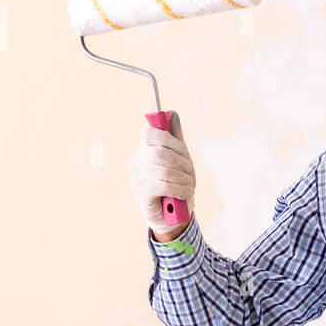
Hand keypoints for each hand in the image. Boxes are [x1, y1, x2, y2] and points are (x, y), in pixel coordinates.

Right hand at [128, 111, 195, 231]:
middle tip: (188, 172)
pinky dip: (179, 190)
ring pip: (163, 172)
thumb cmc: (177, 181)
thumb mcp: (181, 157)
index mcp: (144, 147)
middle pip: (160, 153)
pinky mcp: (141, 193)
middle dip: (181, 163)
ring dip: (183, 180)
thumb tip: (173, 114)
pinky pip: (162, 187)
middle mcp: (136, 159)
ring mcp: (136, 176)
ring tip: (188, 186)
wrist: (175, 212)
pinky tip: (184, 194)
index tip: (184, 153)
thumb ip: (176, 136)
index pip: (152, 134)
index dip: (172, 143)